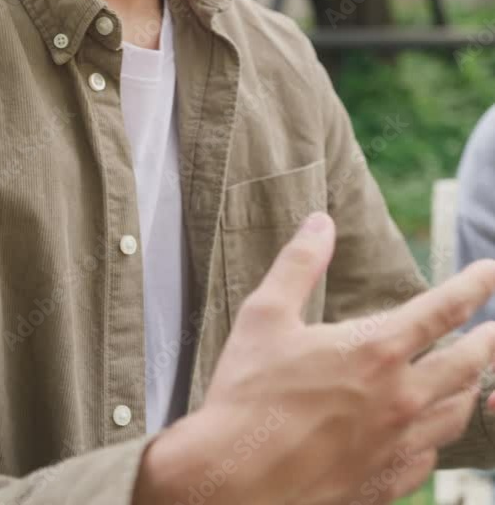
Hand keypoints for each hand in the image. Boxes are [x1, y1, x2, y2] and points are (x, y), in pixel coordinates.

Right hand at [190, 212, 494, 504]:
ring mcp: (396, 446)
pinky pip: (430, 458)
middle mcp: (399, 398)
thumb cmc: (247, 396)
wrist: (233, 483)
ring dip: (470, 388)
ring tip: (473, 377)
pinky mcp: (384, 484)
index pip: (443, 309)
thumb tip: (321, 223)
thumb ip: (299, 264)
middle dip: (488, 340)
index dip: (474, 286)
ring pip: (456, 414)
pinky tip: (430, 433)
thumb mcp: (265, 315)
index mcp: (375, 350)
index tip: (491, 271)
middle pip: (467, 364)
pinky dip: (438, 437)